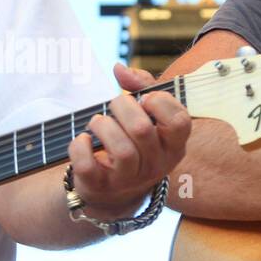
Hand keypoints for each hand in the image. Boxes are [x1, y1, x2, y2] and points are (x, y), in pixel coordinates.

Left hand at [68, 62, 190, 217]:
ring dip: (102, 125)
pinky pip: (88, 166)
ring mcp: (129, 179)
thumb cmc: (133, 142)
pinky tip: (84, 139)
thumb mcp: (147, 115)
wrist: (113, 190)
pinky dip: (80, 146)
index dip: (160, 102)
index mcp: (174, 146)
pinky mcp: (101, 186)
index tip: (145, 98)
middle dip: (122, 106)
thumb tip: (119, 69)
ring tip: (98, 122)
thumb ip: (141, 86)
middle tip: (115, 105)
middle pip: (142, 129)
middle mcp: (157, 165)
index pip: (180, 122)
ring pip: (120, 150)